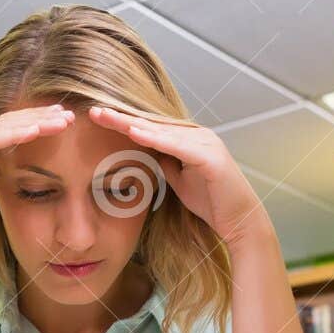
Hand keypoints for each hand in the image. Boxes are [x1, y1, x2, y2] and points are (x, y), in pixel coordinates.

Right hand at [0, 104, 74, 260]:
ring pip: (1, 127)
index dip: (36, 121)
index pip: (7, 127)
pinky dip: (13, 135)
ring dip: (33, 122)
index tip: (63, 120)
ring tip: (61, 120)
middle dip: (39, 116)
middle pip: (6, 122)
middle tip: (69, 114)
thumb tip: (15, 160)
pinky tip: (35, 131)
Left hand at [87, 106, 269, 252]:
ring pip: (162, 131)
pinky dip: (155, 139)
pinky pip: (177, 146)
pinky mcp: (210, 157)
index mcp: (190, 138)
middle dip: (122, 117)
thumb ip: (165, 162)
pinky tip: (134, 133)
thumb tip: (145, 153)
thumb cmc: (212, 202)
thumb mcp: (180, 179)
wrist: (241, 222)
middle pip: (153, 123)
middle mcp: (198, 134)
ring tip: (106, 117)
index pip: (151, 127)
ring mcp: (206, 142)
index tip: (97, 118)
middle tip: (92, 110)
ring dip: (132, 123)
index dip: (124, 122)